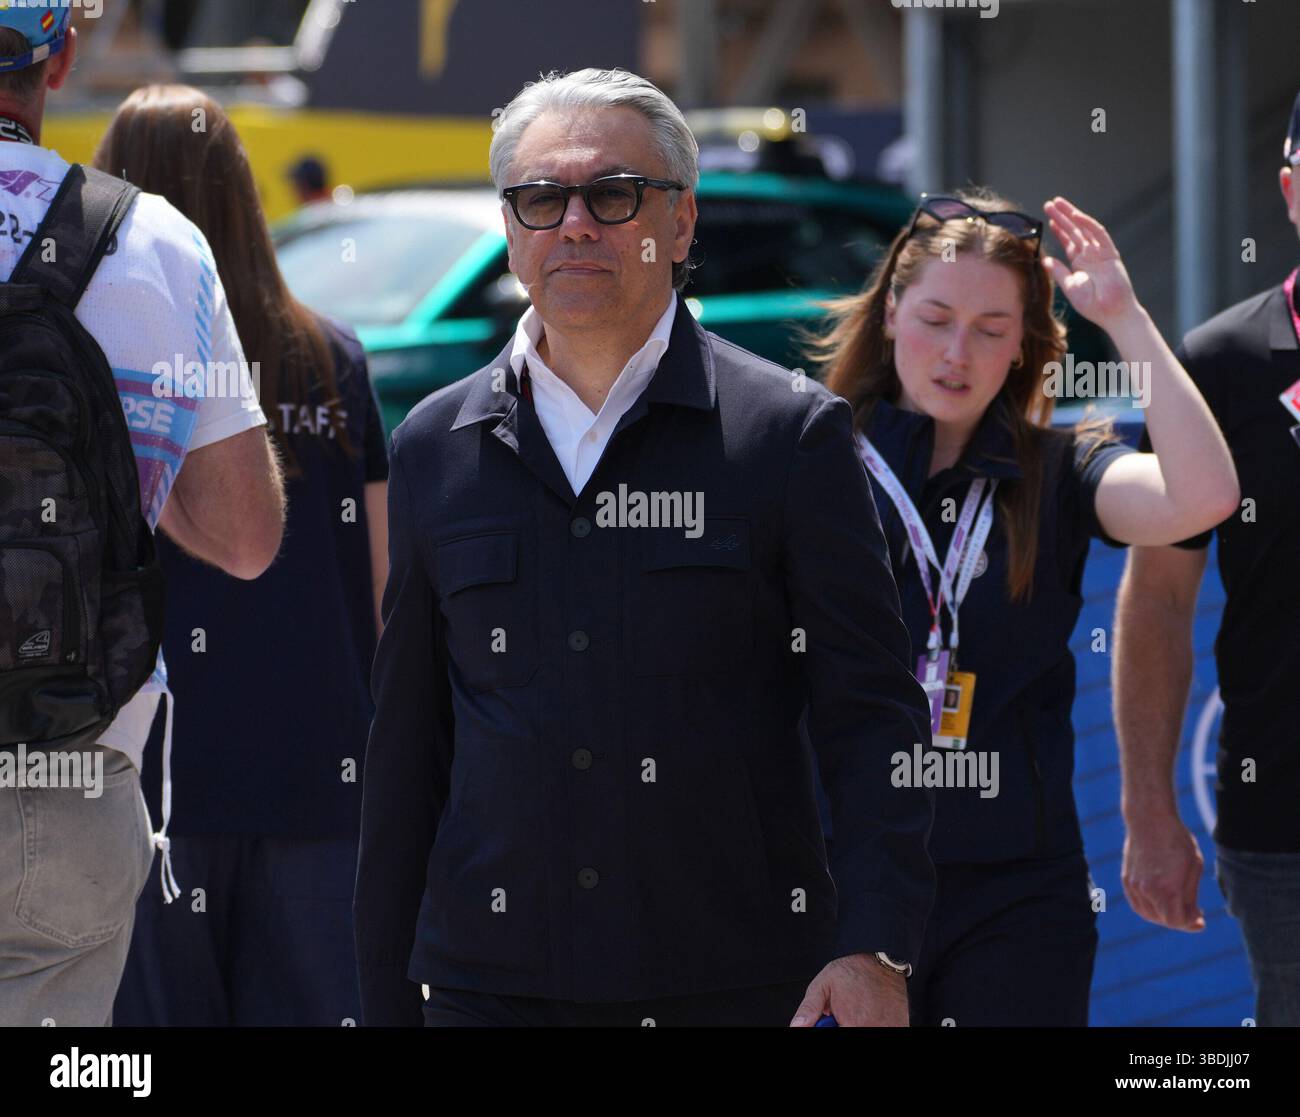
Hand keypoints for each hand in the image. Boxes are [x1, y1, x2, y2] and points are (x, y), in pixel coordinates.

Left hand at [790, 953, 907, 1026]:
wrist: (881, 959)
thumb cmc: (853, 970)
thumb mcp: (823, 984)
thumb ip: (809, 1009)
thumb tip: (796, 1026)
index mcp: (852, 1025)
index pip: (838, 1037)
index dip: (832, 1028)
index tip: (833, 1022)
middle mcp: (871, 1029)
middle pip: (853, 1035)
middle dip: (846, 1025)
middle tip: (845, 1015)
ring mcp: (889, 1028)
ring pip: (868, 1031)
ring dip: (861, 1025)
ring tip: (858, 1012)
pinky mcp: (901, 1026)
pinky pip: (887, 1030)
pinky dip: (878, 1024)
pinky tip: (872, 1014)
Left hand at [1041, 196, 1140, 332]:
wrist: (1112, 313)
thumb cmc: (1092, 305)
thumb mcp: (1070, 286)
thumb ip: (1058, 272)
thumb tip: (1044, 260)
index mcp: (1080, 263)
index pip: (1068, 241)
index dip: (1058, 229)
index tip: (1048, 218)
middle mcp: (1090, 255)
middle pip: (1074, 230)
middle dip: (1062, 217)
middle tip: (1049, 204)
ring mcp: (1100, 252)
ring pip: (1084, 228)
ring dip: (1071, 215)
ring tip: (1058, 203)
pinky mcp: (1110, 253)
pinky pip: (1099, 234)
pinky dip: (1088, 223)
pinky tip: (1076, 215)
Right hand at [1122, 817, 1205, 930]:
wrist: (1149, 819)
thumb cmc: (1177, 841)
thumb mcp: (1194, 868)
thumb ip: (1191, 896)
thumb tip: (1194, 919)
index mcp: (1168, 889)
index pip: (1178, 922)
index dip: (1192, 924)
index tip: (1201, 919)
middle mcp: (1148, 890)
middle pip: (1165, 920)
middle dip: (1180, 920)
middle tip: (1192, 912)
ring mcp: (1134, 885)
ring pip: (1149, 915)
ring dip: (1164, 916)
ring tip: (1176, 906)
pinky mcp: (1126, 880)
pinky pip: (1138, 904)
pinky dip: (1150, 908)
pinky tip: (1161, 901)